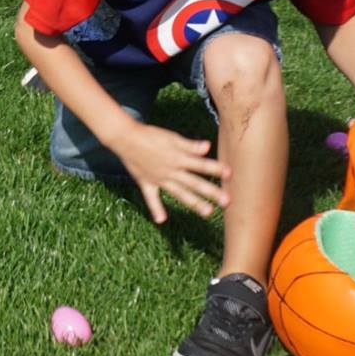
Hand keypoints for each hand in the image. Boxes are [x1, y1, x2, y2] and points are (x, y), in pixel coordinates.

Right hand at [113, 120, 229, 222]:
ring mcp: (159, 179)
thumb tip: (207, 147)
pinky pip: (151, 198)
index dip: (215, 168)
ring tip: (208, 213)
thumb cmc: (149, 135)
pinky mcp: (146, 183)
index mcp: (177, 158)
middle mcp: (170, 171)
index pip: (200, 164)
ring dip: (194, 203)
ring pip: (179, 193)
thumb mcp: (170, 137)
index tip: (230, 174)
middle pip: (194, 183)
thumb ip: (189, 145)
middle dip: (211, 192)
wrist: (124, 137)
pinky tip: (161, 220)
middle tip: (227, 201)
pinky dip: (156, 208)